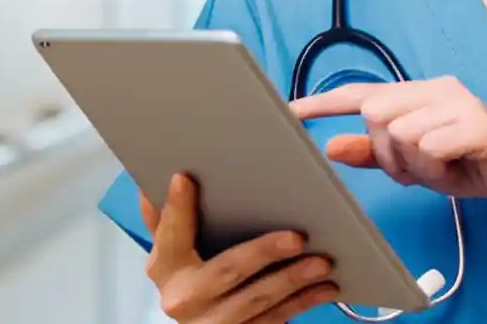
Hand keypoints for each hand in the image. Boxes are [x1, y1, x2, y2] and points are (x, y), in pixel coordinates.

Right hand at [139, 174, 339, 322]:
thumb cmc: (191, 276)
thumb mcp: (173, 249)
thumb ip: (167, 218)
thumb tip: (162, 177)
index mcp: (165, 268)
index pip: (170, 235)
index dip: (177, 208)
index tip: (185, 179)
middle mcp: (184, 299)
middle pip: (226, 271)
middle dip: (263, 253)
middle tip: (296, 237)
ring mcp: (213, 323)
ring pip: (257, 300)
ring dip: (292, 280)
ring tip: (321, 262)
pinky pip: (274, 320)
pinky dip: (303, 302)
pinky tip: (324, 287)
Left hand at [289, 76, 486, 219]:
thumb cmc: (467, 167)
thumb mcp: (413, 166)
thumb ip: (373, 155)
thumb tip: (331, 146)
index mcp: (419, 92)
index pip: (361, 93)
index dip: (323, 103)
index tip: (289, 111)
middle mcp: (437, 88)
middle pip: (377, 114)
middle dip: (386, 153)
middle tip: (414, 172)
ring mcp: (459, 102)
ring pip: (401, 133)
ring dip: (414, 165)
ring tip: (442, 169)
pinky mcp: (477, 123)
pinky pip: (430, 146)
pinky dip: (436, 167)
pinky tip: (457, 168)